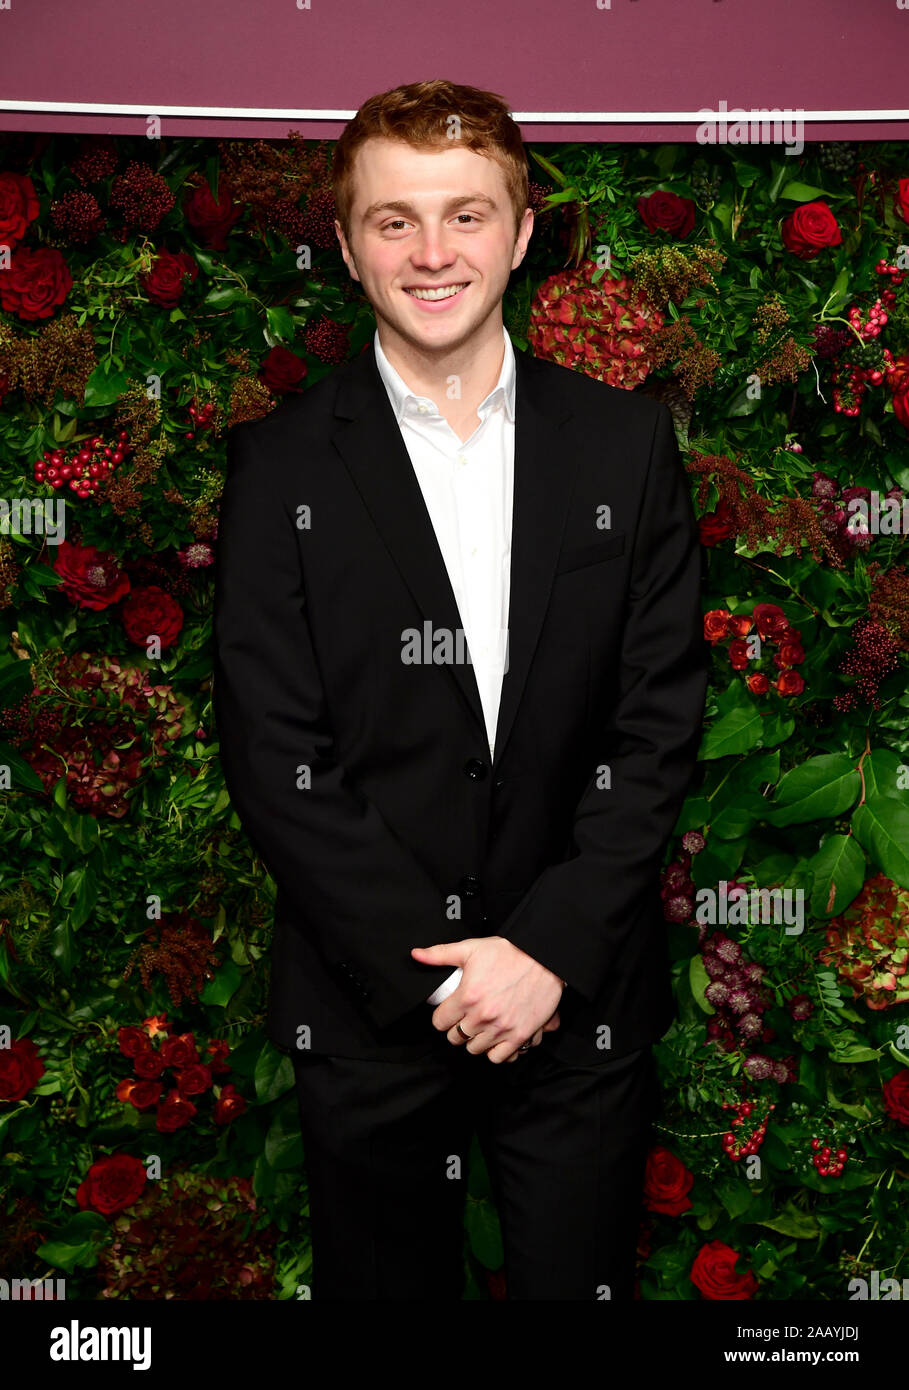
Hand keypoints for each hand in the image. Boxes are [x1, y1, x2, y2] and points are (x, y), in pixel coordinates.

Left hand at [410, 936, 564, 1063]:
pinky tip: (497, 1038)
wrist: (544, 958)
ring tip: (481, 1028)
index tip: (450, 1012)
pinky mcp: (520, 1035)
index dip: (443, 1017)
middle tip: (466, 1018)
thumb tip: (416, 955)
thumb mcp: (471, 948)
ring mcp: (501, 1028)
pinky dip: (496, 1051)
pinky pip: (499, 1057)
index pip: (439, 1022)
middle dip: (458, 1029)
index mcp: (467, 996)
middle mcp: (482, 1016)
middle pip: (456, 1038)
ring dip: (476, 1040)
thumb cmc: (509, 952)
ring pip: (475, 1049)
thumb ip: (440, 954)